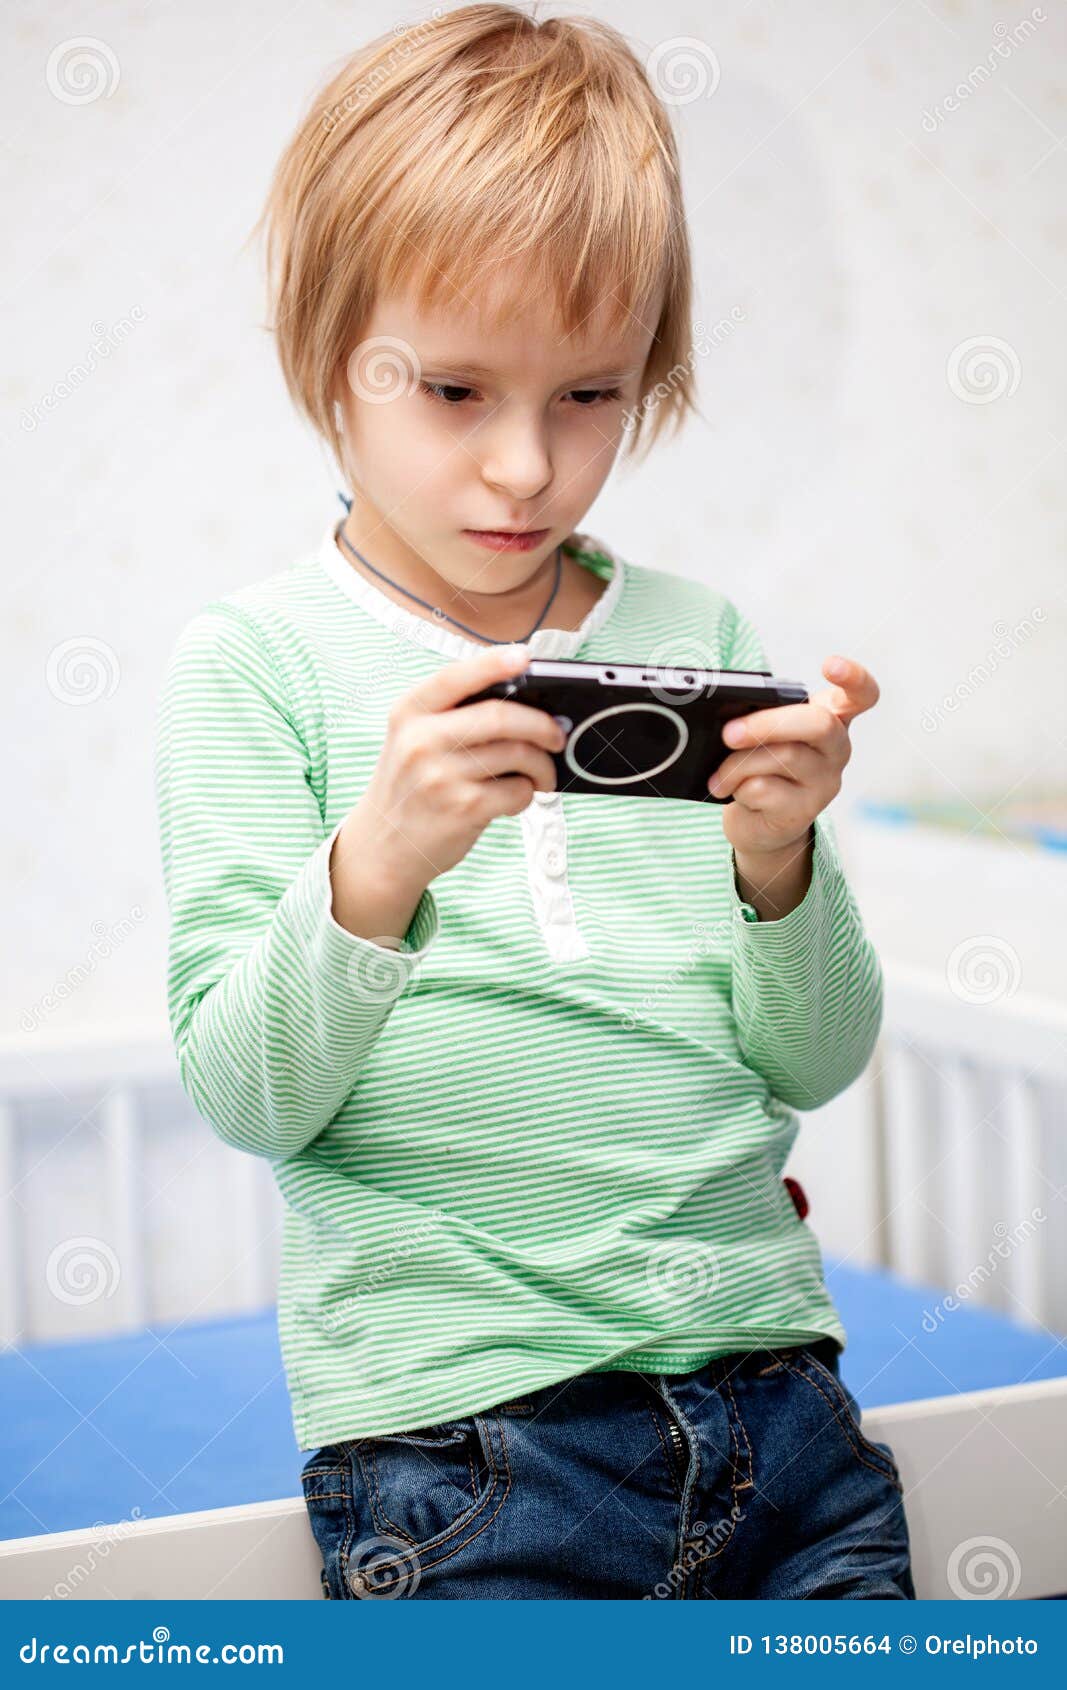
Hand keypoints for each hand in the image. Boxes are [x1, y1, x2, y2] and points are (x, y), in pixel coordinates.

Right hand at [338, 642, 565, 909]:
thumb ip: (455, 717)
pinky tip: (514, 799)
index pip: (455, 677)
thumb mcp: (412, 740)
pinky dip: (527, 794)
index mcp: (409, 713)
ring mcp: (440, 776)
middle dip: (542, 725)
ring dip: (542, 766)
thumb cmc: (411, 786)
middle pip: (501, 716)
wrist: (381, 847)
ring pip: (518, 754)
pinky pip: (518, 791)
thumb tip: (530, 707)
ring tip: (542, 775)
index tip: (526, 657)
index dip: (494, 663)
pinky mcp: (462, 809)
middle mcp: (421, 740)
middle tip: (557, 736)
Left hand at [708, 656, 879, 858]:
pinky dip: (738, 787)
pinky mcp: (804, 812)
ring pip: (783, 757)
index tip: (830, 664)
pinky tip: (733, 792)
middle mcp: (837, 749)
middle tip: (729, 733)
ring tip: (721, 774)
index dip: (853, 677)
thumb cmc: (761, 766)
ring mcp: (825, 783)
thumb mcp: (762, 736)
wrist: (758, 823)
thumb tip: (729, 722)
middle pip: (818, 724)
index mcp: (831, 719)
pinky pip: (765, 789)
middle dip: (767, 724)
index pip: (861, 695)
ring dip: (738, 763)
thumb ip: (758, 719)